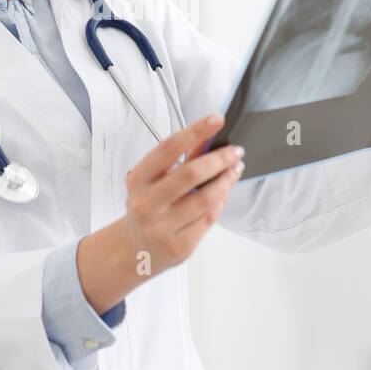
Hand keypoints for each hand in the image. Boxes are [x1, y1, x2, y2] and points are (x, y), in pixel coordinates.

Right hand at [120, 113, 244, 275]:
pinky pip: (208, 220)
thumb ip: (180, 160)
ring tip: (234, 170)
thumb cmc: (147, 209)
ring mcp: (161, 227)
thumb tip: (206, 137)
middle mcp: (146, 203)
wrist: (135, 250)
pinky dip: (220, 203)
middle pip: (191, 173)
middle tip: (235, 151)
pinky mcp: (178, 246)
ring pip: (205, 199)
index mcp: (138, 180)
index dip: (195, 131)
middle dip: (219, 159)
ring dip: (226, 181)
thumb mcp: (154, 181)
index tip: (216, 119)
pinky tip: (224, 194)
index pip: (169, 148)